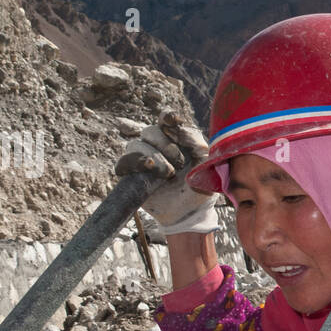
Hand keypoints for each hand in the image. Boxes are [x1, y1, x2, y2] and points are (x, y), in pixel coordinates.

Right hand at [115, 112, 220, 234]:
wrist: (190, 214)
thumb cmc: (200, 187)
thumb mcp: (206, 164)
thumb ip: (198, 143)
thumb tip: (181, 130)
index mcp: (175, 139)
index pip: (166, 119)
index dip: (167, 117)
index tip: (173, 120)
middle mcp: (156, 146)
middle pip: (150, 131)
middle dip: (164, 144)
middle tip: (179, 162)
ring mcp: (142, 160)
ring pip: (135, 145)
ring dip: (152, 156)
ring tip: (168, 173)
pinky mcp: (132, 175)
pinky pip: (123, 162)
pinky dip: (133, 162)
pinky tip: (148, 167)